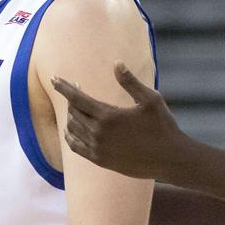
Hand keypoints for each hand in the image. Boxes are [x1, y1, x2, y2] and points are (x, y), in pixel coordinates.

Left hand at [51, 64, 184, 181]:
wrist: (170, 159)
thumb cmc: (163, 126)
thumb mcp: (150, 99)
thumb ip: (130, 82)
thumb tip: (116, 63)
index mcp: (108, 116)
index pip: (77, 98)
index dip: (64, 87)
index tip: (54, 78)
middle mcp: (99, 133)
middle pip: (73, 112)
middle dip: (71, 98)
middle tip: (75, 89)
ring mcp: (98, 149)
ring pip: (72, 129)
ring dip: (70, 116)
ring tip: (75, 107)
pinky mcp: (100, 161)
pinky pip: (76, 147)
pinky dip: (70, 136)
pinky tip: (72, 129)